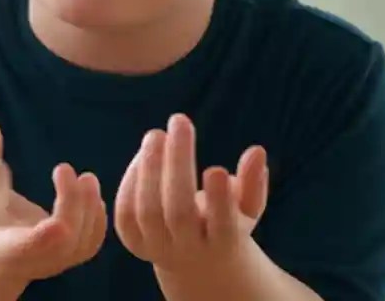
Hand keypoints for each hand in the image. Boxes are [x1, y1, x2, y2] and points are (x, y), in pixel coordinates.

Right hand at [0, 121, 106, 297]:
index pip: (24, 251)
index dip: (44, 239)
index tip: (58, 220)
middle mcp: (26, 266)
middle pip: (63, 248)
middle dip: (73, 207)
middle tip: (65, 169)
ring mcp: (47, 265)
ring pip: (80, 248)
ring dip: (89, 210)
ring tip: (87, 178)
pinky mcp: (59, 258)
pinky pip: (86, 246)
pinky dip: (94, 218)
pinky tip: (90, 192)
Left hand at [114, 114, 267, 277]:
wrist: (195, 264)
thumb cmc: (227, 224)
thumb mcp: (247, 209)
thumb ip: (254, 183)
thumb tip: (257, 151)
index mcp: (224, 247)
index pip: (223, 227)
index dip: (220, 201)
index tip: (215, 168)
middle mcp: (188, 252)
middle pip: (178, 212)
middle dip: (178, 163)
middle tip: (180, 120)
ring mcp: (157, 249)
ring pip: (147, 211)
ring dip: (150, 168)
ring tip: (156, 134)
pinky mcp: (134, 243)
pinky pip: (126, 213)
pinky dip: (132, 180)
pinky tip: (143, 153)